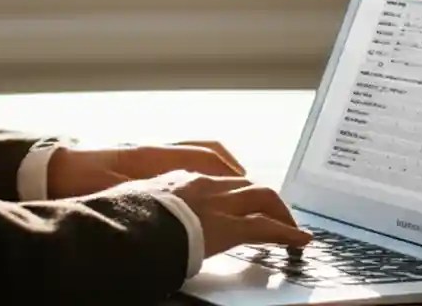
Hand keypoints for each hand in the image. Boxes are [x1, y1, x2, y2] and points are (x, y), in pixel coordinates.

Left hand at [47, 140, 247, 198]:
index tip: (264, 206)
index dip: (238, 182)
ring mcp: (154, 150)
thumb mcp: (109, 197)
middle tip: (268, 205)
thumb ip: (142, 203)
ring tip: (248, 191)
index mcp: (153, 158)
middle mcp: (159, 150)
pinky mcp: (147, 156)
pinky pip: (189, 154)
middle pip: (215, 157)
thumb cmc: (76, 182)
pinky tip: (213, 181)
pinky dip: (211, 164)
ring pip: (204, 152)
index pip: (209, 163)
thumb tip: (173, 214)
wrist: (49, 165)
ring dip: (230, 170)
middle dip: (245, 179)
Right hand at [129, 170, 312, 256]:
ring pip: (263, 198)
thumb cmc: (122, 216)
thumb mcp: (131, 203)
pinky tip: (299, 240)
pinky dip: (286, 233)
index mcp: (181, 179)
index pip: (218, 182)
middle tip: (278, 215)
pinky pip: (267, 227)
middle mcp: (206, 184)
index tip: (240, 204)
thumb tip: (133, 215)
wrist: (128, 224)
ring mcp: (220, 203)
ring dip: (280, 213)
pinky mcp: (229, 227)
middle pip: (247, 185)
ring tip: (292, 229)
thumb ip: (143, 206)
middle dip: (266, 199)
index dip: (234, 193)